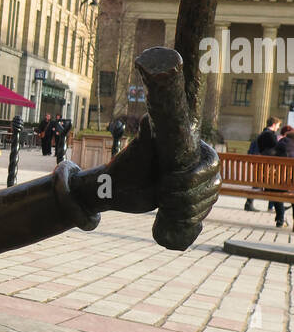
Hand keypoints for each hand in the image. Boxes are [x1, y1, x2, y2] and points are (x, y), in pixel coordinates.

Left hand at [79, 116, 219, 224]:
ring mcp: (193, 183)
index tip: (167, 181)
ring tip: (165, 205)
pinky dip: (195, 216)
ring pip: (210, 197)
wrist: (116, 187)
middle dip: (191, 194)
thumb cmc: (126, 165)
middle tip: (162, 196)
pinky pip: (204, 210)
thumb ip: (146, 133)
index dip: (195, 176)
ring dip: (192, 206)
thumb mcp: (138, 150)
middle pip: (214, 183)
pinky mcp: (187, 199)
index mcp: (190, 150)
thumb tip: (148, 115)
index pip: (212, 163)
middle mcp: (195, 165)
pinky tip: (177, 216)